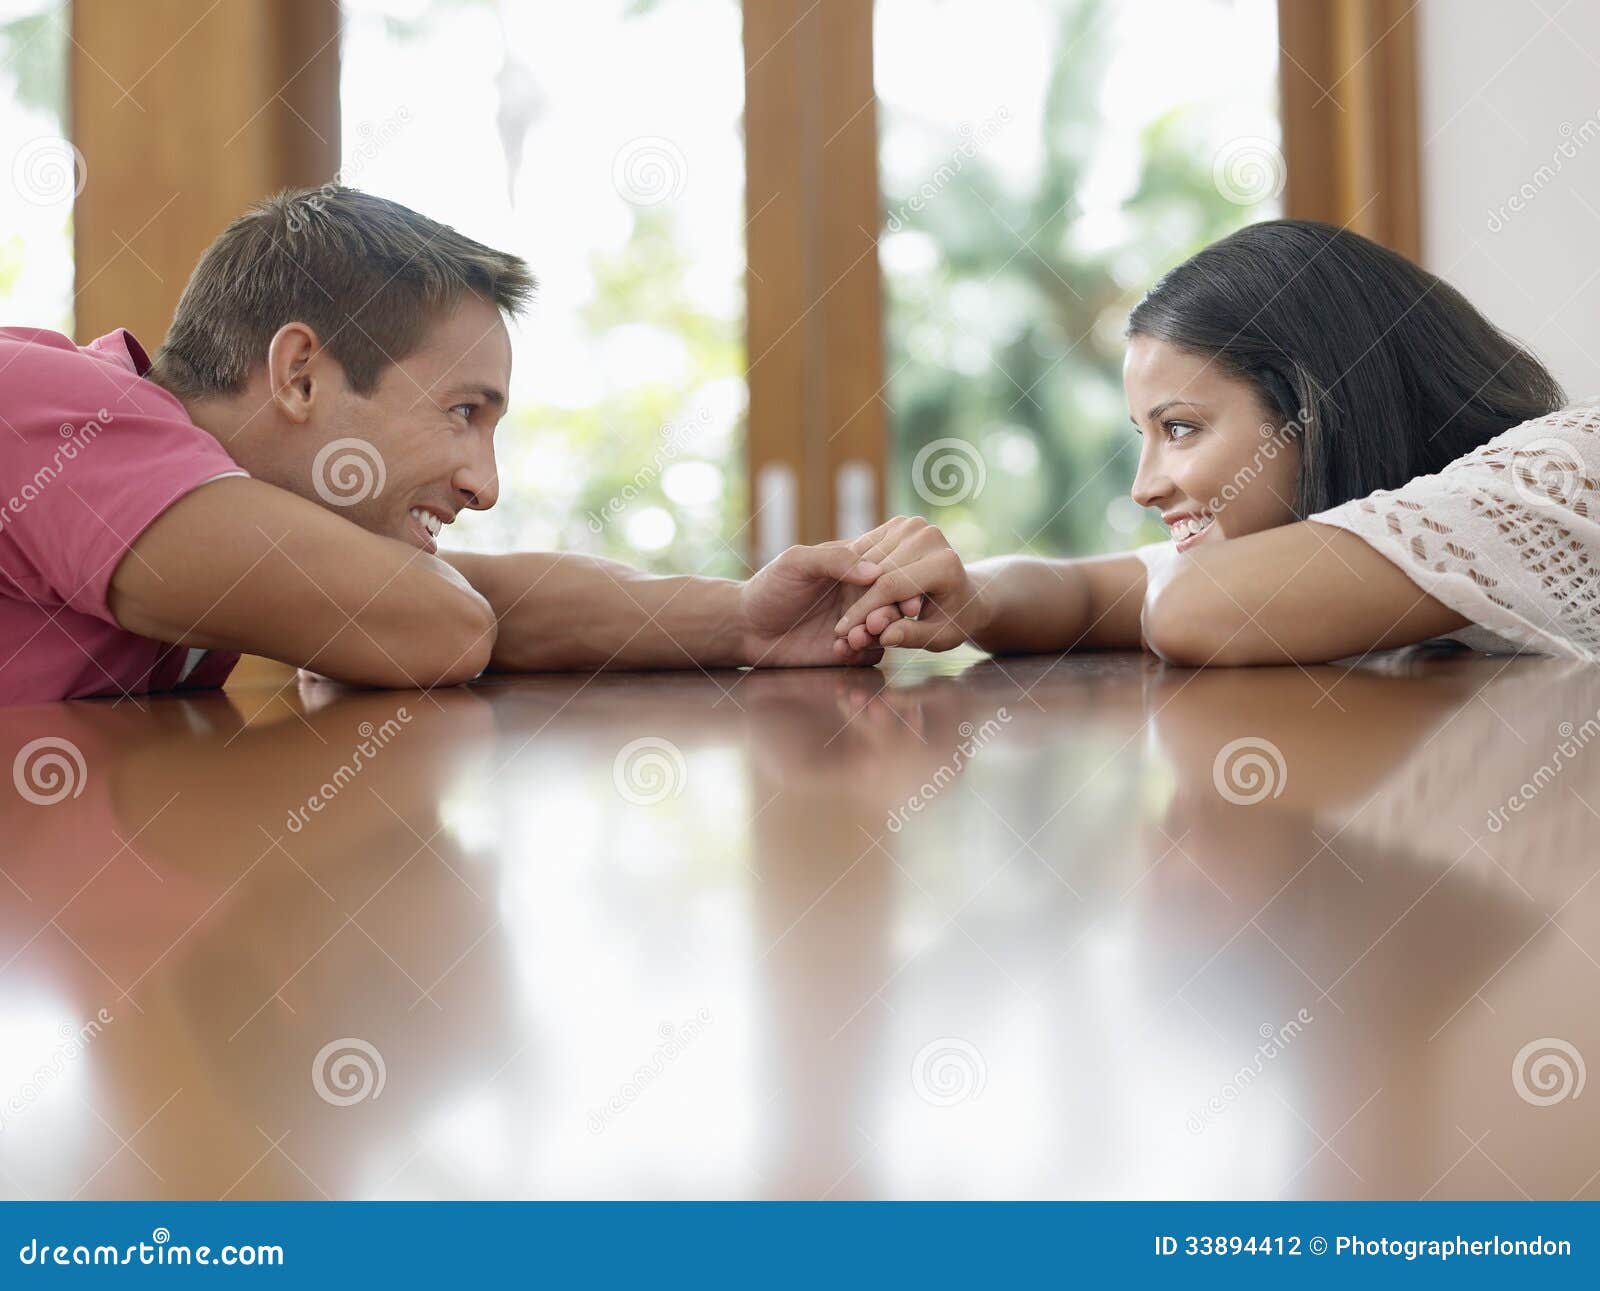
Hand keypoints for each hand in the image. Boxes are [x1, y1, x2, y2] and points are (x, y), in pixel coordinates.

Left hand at [739, 542, 911, 667]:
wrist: (747, 627)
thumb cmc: (770, 587)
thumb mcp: (797, 563)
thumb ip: (835, 560)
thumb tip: (875, 571)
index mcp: (854, 568)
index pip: (889, 572)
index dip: (900, 584)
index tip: (905, 596)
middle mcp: (860, 595)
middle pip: (893, 605)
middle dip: (889, 615)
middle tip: (875, 623)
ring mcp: (856, 623)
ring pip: (885, 632)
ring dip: (874, 636)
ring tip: (853, 638)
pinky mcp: (849, 650)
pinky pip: (869, 655)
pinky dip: (858, 653)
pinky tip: (837, 649)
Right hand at [831, 516, 991, 651]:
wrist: (967, 594)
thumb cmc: (953, 621)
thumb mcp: (937, 638)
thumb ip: (911, 636)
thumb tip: (885, 637)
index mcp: (944, 564)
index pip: (890, 587)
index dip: (862, 611)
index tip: (843, 634)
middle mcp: (930, 537)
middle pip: (876, 571)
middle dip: (856, 602)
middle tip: (840, 630)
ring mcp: (914, 526)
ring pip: (867, 559)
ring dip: (851, 587)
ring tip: (847, 617)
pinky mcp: (901, 523)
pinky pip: (867, 548)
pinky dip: (856, 571)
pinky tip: (853, 593)